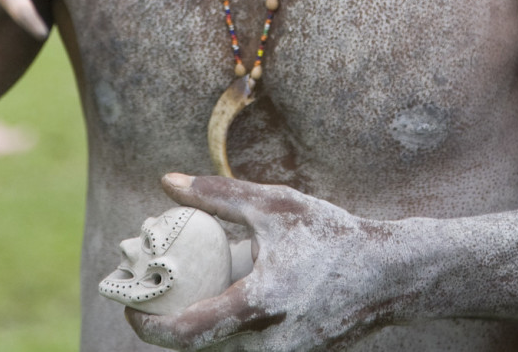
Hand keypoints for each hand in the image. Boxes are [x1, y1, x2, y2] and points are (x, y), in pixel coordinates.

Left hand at [125, 173, 395, 350]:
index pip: (186, 332)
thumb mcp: (273, 205)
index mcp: (258, 304)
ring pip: (218, 349)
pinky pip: (241, 348)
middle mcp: (266, 342)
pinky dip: (220, 327)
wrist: (390, 275)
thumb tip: (166, 182)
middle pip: (195, 347)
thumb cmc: (331, 234)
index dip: (147, 323)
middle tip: (142, 293)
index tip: (128, 303)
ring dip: (191, 326)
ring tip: (173, 293)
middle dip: (162, 324)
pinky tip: (215, 294)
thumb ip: (216, 195)